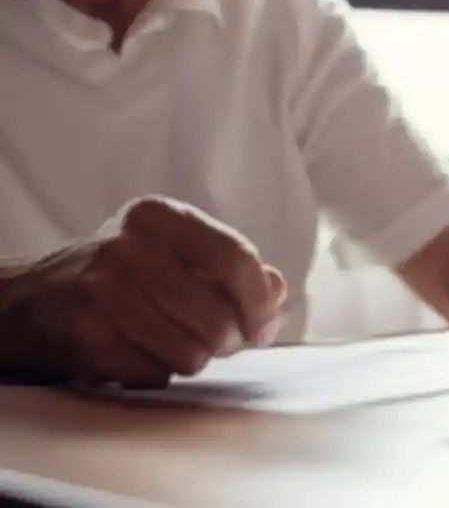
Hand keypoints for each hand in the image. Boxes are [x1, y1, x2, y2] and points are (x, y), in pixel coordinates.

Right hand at [16, 197, 286, 386]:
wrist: (33, 300)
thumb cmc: (123, 274)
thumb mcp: (174, 250)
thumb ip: (231, 265)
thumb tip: (276, 289)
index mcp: (158, 217)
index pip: (234, 259)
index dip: (259, 301)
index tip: (263, 325)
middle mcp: (128, 248)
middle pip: (217, 316)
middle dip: (232, 340)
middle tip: (225, 342)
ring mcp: (102, 292)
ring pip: (191, 351)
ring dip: (197, 358)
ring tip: (180, 344)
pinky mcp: (85, 336)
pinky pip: (157, 372)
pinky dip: (161, 371)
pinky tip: (143, 352)